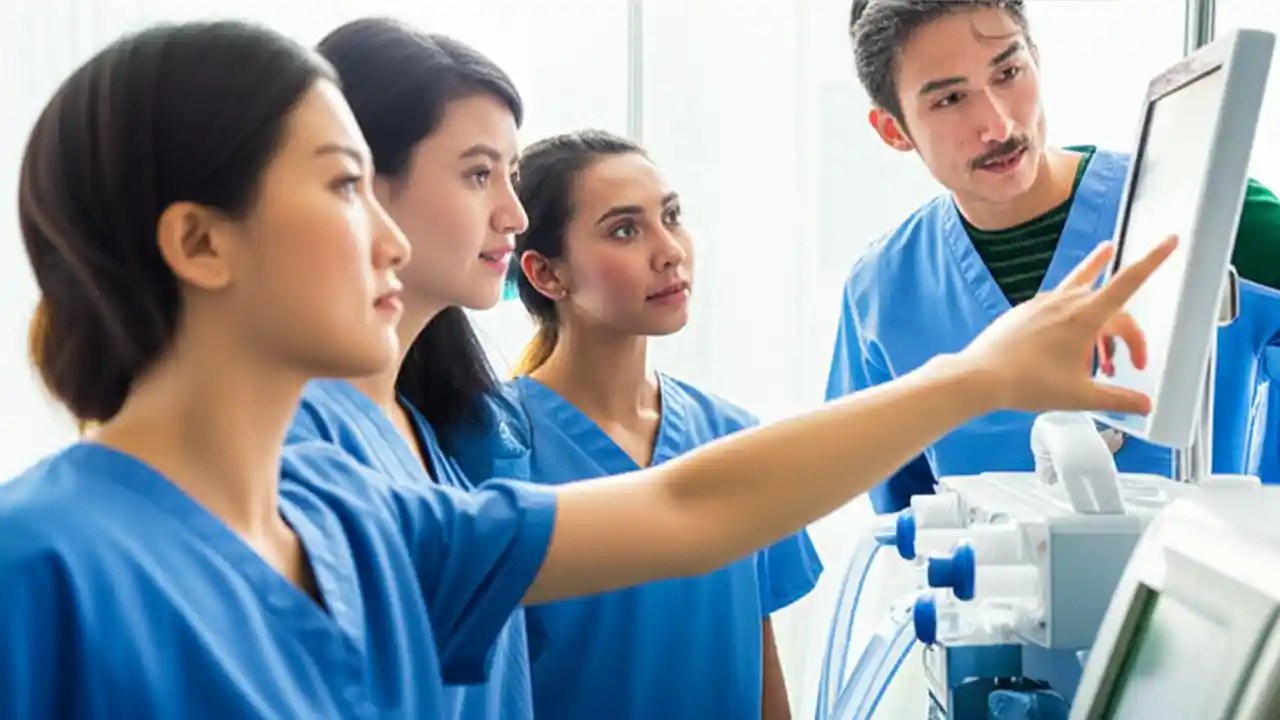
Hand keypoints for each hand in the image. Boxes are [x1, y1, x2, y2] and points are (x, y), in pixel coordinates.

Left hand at [957, 235, 1176, 414]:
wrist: (980, 376)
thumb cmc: (1027, 384)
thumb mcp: (1080, 396)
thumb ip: (1117, 399)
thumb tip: (1144, 405)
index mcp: (1085, 317)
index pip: (1129, 282)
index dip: (1153, 261)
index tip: (1170, 240)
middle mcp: (1066, 302)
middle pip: (1112, 306)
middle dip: (1127, 335)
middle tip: (1131, 363)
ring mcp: (1044, 303)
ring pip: (1083, 294)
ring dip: (1101, 314)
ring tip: (1105, 329)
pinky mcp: (1027, 310)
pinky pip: (1060, 304)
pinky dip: (1075, 317)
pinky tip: (1070, 337)